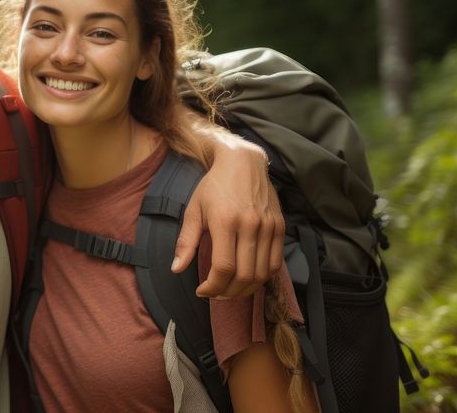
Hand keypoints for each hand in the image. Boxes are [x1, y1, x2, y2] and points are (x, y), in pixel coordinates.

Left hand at [172, 135, 284, 297]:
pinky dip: (262, 277)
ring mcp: (268, 227)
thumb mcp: (194, 209)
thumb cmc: (214, 186)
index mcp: (225, 221)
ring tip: (230, 290)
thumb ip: (186, 241)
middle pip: (244, 275)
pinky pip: (275, 263)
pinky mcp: (280, 227)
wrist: (242, 163)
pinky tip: (248, 278)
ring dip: (246, 289)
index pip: (223, 267)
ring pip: (262, 273)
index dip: (212, 287)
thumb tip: (176, 269)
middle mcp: (250, 225)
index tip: (202, 291)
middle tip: (215, 294)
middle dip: (227, 292)